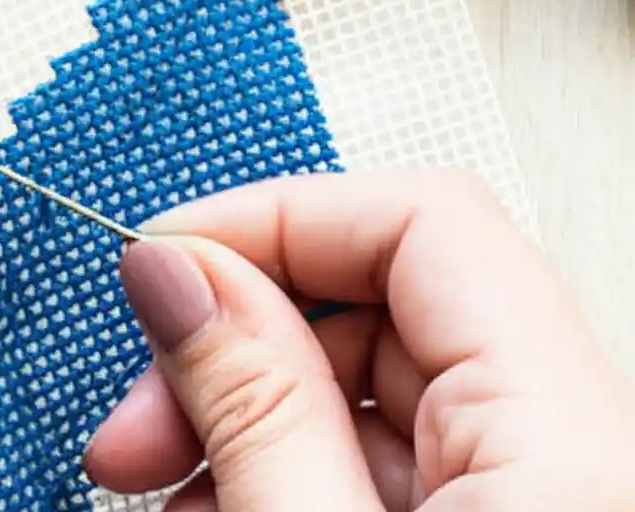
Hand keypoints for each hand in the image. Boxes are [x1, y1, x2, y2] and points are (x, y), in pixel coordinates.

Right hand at [85, 171, 634, 509]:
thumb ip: (254, 406)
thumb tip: (175, 270)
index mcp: (565, 435)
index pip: (422, 221)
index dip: (272, 219)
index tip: (158, 262)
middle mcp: (566, 447)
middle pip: (381, 306)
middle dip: (231, 344)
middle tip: (135, 419)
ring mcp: (526, 491)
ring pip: (363, 391)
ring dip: (237, 417)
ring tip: (153, 485)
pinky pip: (372, 464)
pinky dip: (276, 470)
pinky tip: (211, 506)